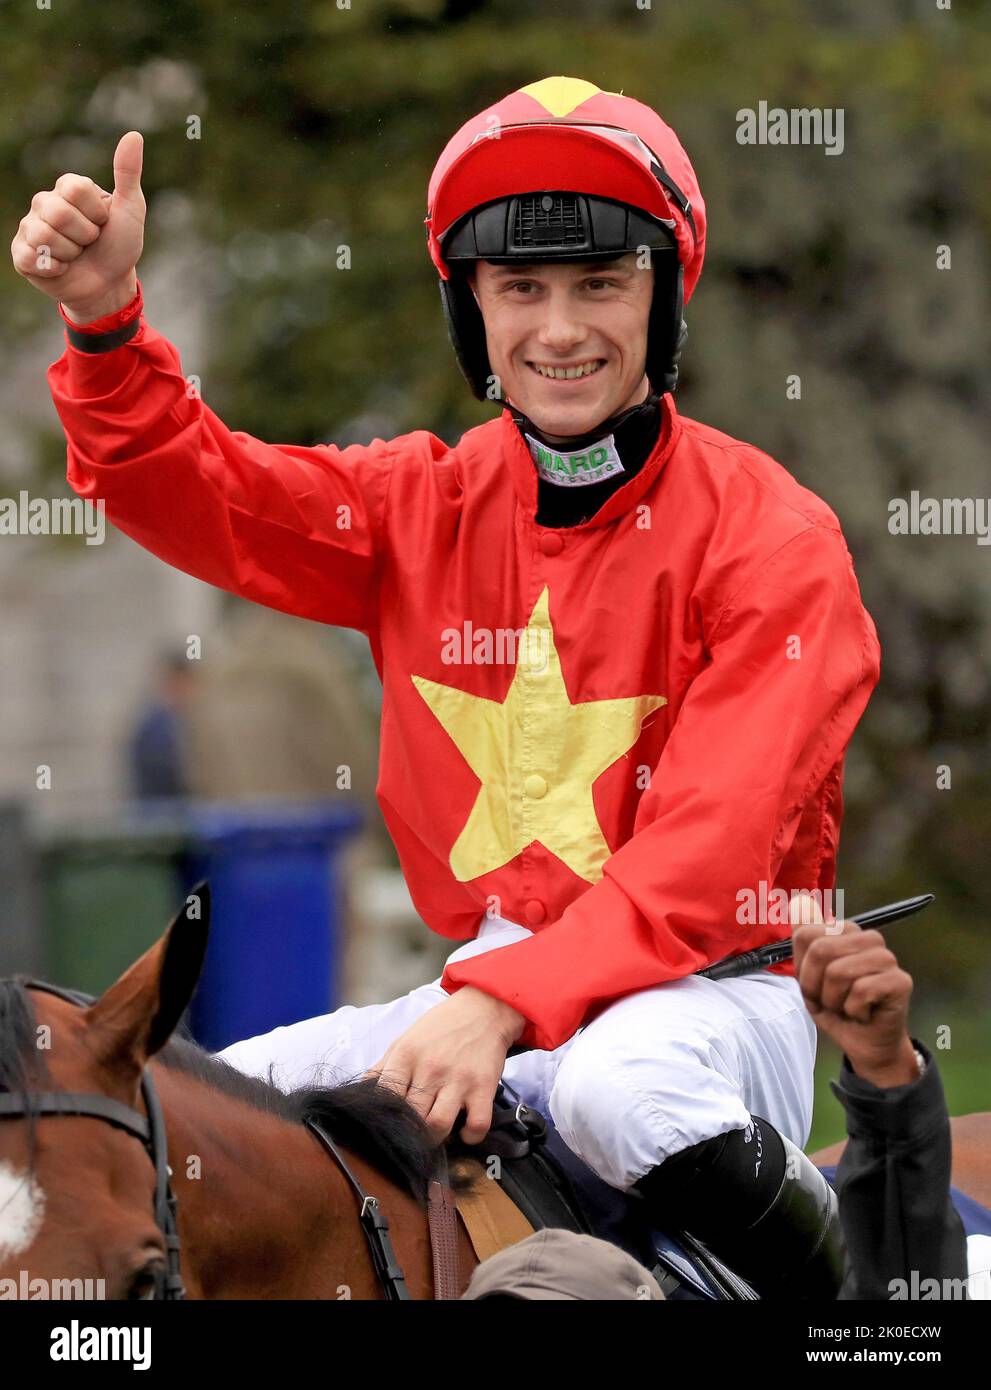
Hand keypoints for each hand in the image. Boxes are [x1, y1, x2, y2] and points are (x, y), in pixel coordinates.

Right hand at [11, 131, 144, 320]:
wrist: (110, 285)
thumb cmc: (119, 245)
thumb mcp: (131, 209)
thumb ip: (128, 173)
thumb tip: (134, 135)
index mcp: (67, 188)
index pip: (74, 188)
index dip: (95, 213)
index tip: (103, 222)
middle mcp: (44, 203)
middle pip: (58, 213)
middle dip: (84, 235)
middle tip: (89, 242)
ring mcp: (30, 228)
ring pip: (45, 235)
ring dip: (70, 253)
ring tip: (76, 255)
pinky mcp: (22, 255)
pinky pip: (31, 256)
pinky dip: (55, 268)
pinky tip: (61, 268)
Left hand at [366, 987, 525, 1144]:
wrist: (482, 1009)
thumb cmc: (441, 1027)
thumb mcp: (405, 1039)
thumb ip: (383, 1067)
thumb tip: (362, 1092)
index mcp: (406, 1056)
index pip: (385, 1097)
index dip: (386, 1116)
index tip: (392, 1123)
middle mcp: (430, 1068)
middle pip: (410, 1117)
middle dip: (410, 1132)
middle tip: (414, 1133)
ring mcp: (458, 1079)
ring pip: (439, 1125)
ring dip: (436, 1138)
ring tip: (436, 1133)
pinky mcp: (484, 1087)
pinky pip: (477, 1125)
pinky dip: (470, 1136)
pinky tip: (465, 1129)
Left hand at [792, 902, 916, 1087]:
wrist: (864, 1043)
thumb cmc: (836, 1006)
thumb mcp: (808, 973)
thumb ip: (803, 936)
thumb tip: (799, 900)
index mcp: (845, 930)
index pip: (806, 935)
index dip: (802, 969)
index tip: (814, 986)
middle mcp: (869, 937)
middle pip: (821, 951)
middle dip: (816, 986)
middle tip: (830, 1000)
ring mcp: (887, 957)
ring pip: (839, 972)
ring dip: (834, 1001)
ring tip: (846, 1006)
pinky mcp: (900, 980)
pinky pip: (861, 991)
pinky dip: (853, 1010)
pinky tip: (864, 1014)